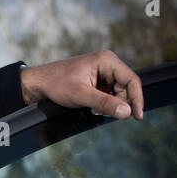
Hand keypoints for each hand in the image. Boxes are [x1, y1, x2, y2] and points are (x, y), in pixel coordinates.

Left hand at [19, 49, 143, 119]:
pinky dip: (103, 104)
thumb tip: (126, 112)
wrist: (38, 83)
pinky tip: (91, 107)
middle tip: (102, 113)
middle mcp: (107, 64)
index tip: (137, 117)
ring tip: (93, 109)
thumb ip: (105, 104)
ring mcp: (102, 72)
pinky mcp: (97, 80)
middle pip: (126, 88)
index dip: (137, 99)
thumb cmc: (56, 84)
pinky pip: (108, 94)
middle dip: (118, 103)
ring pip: (117, 93)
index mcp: (106, 61)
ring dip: (109, 105)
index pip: (132, 80)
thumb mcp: (81, 95)